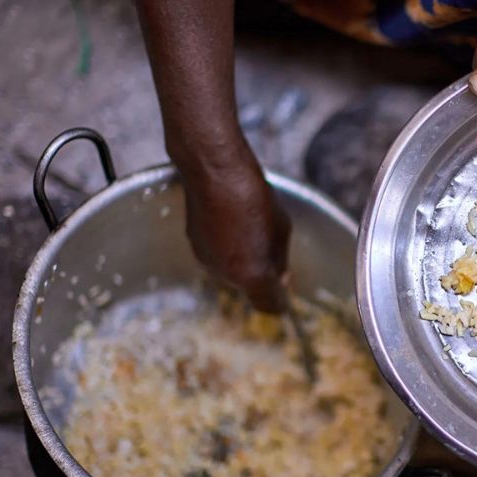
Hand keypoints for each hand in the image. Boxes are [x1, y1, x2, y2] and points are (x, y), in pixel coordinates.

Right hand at [179, 148, 291, 313]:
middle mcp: (225, 275)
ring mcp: (206, 261)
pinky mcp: (192, 245)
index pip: (267, 306)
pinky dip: (224, 245)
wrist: (212, 170)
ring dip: (240, 257)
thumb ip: (279, 258)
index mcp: (251, 274)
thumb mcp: (280, 226)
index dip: (278, 301)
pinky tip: (230, 220)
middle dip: (258, 272)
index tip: (283, 290)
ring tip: (248, 226)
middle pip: (247, 286)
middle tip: (268, 247)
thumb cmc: (252, 194)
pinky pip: (215, 254)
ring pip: (230, 270)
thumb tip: (281, 276)